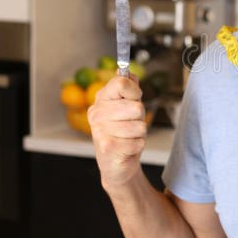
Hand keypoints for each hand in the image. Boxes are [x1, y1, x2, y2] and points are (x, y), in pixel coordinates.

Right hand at [87, 75, 147, 190]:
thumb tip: (129, 72)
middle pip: (135, 106)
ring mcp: (100, 131)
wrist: (116, 164)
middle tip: (130, 125)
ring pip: (139, 125)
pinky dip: (138, 146)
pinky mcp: (107, 147)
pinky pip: (138, 141)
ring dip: (139, 133)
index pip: (121, 83)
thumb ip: (129, 89)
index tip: (134, 99)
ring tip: (128, 137)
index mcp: (101, 99)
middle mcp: (97, 113)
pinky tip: (127, 148)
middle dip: (140, 117)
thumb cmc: (123, 133)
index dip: (134, 91)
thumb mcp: (127, 107)